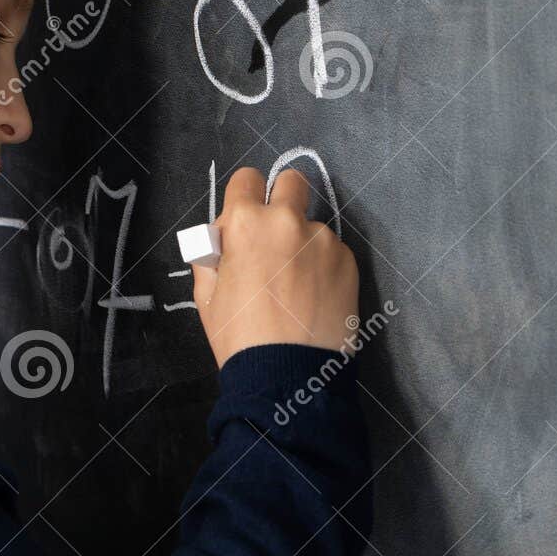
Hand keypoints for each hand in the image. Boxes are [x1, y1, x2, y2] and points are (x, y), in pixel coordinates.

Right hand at [191, 166, 359, 368]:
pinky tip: (315, 299)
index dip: (244, 198)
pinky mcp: (349, 261)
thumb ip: (213, 254)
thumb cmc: (239, 337)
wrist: (288, 376)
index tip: (246, 218)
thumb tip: (224, 238)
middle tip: (277, 235)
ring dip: (304, 245)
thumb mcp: (207, 295)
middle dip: (283, 198)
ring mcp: (324, 240)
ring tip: (297, 289)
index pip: (246, 179)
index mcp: (247, 223)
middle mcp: (288, 221)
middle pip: (292, 182)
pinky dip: (324, 268)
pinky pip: (332, 253)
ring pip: (312, 227)